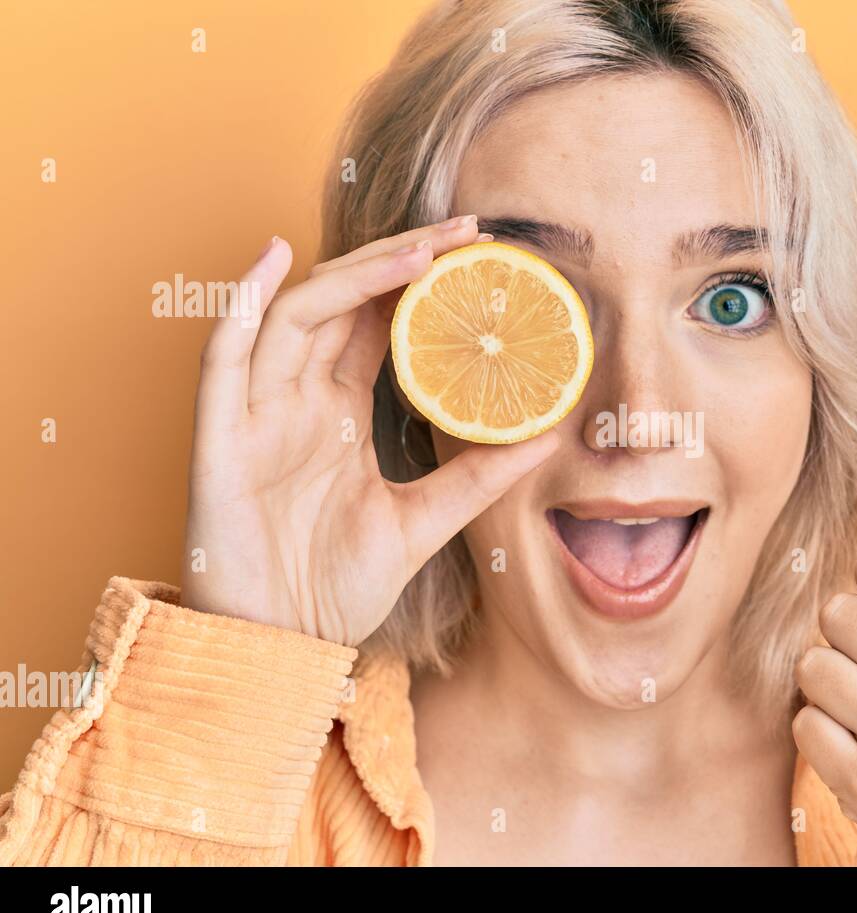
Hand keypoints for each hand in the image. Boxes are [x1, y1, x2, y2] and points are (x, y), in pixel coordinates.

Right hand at [180, 218, 558, 645]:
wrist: (281, 648)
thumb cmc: (337, 586)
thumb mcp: (424, 523)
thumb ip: (477, 478)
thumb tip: (551, 436)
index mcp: (337, 414)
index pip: (378, 326)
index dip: (419, 284)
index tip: (478, 255)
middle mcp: (296, 401)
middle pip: (342, 305)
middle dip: (398, 262)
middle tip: (464, 233)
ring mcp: (256, 416)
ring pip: (295, 317)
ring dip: (351, 276)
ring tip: (415, 251)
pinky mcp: (218, 443)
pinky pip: (223, 360)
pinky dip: (242, 305)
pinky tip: (274, 261)